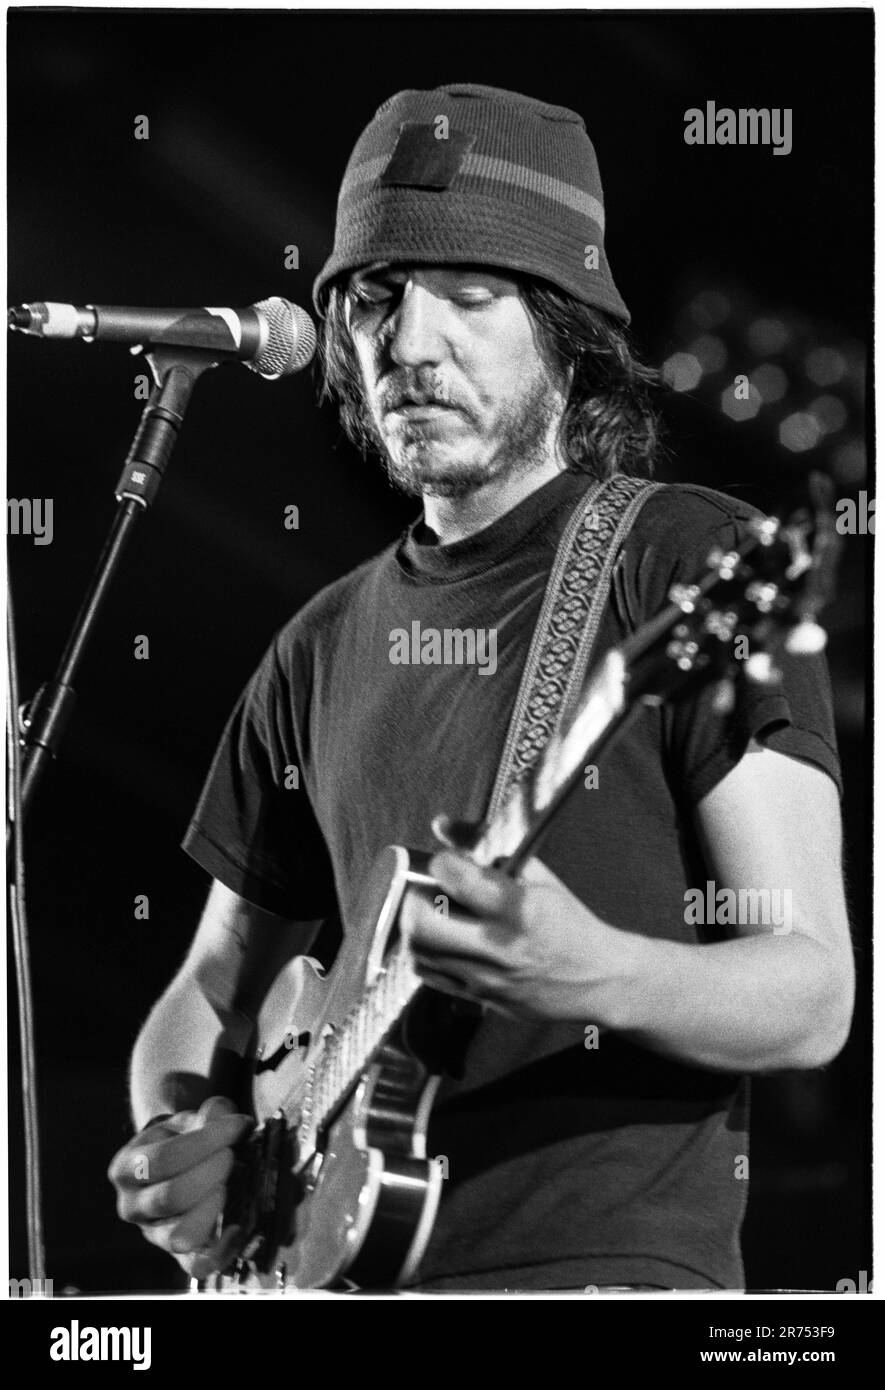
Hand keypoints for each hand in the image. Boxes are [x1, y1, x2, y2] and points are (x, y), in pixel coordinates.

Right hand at [108, 1096, 251, 1279]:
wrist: (175, 1167)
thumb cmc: (183, 1139)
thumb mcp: (189, 1119)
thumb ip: (209, 1114)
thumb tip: (226, 1118)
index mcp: (127, 1168)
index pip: (163, 1158)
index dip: (205, 1142)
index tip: (235, 1127)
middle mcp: (131, 1207)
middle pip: (171, 1197)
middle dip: (211, 1172)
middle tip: (230, 1156)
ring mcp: (153, 1236)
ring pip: (180, 1235)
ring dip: (213, 1208)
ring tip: (227, 1186)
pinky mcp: (177, 1256)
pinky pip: (197, 1266)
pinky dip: (222, 1250)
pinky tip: (238, 1226)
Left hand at [401, 816, 630, 1021]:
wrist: (598, 980)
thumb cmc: (568, 923)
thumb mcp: (539, 877)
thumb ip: (488, 848)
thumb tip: (441, 825)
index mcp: (519, 910)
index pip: (458, 880)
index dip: (442, 863)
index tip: (446, 862)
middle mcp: (499, 947)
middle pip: (422, 923)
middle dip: (415, 900)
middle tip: (428, 891)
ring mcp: (486, 978)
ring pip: (418, 952)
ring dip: (415, 926)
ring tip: (434, 914)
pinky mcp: (479, 998)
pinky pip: (429, 976)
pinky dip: (424, 954)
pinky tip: (441, 941)